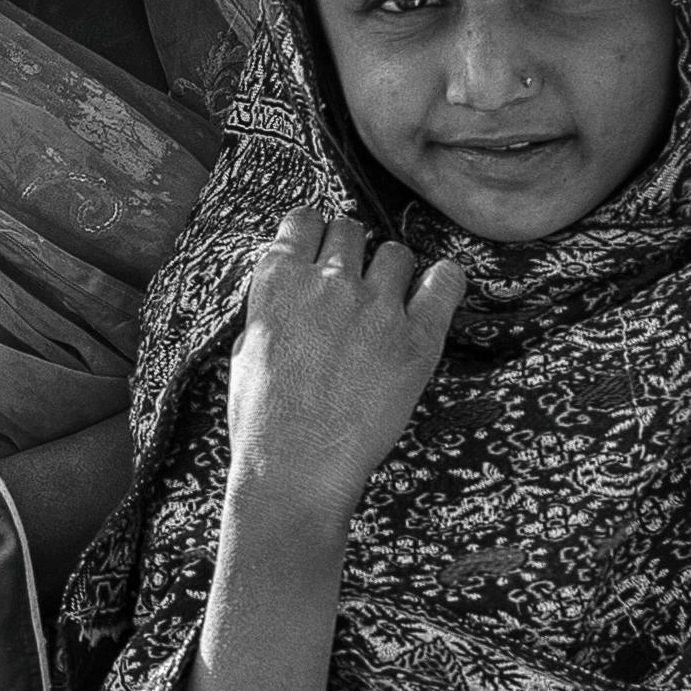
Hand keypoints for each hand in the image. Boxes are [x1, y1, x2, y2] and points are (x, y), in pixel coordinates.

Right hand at [221, 201, 459, 521]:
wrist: (296, 471)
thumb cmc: (262, 420)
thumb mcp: (245, 349)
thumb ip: (271, 306)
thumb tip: (292, 284)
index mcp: (278, 281)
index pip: (305, 219)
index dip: (314, 234)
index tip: (320, 251)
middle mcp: (329, 283)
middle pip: (351, 230)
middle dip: (350, 252)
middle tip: (351, 284)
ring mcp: (377, 308)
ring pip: (396, 254)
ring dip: (390, 273)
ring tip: (386, 305)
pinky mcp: (418, 339)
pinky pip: (445, 283)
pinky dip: (443, 281)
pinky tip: (435, 291)